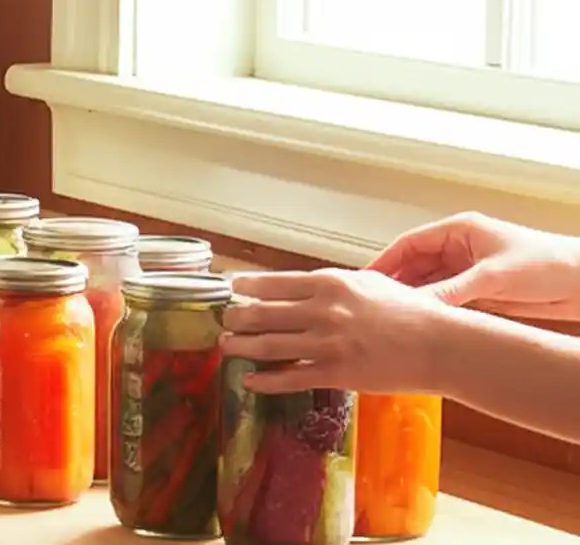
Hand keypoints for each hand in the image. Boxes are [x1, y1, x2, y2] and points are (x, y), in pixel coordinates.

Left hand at [220, 269, 449, 393]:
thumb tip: (304, 285)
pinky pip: (290, 377)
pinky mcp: (336, 373)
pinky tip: (249, 381)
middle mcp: (323, 311)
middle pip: (262, 313)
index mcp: (330, 283)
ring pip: (269, 345)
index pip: (273, 282)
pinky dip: (265, 380)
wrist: (439, 344)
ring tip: (226, 346)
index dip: (245, 286)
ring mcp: (327, 343)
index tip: (231, 288)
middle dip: (235, 317)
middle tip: (224, 320)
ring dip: (241, 346)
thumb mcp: (368, 283)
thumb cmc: (408, 311)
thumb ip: (334, 285)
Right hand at [369, 212, 579, 314]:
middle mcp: (459, 249)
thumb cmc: (548, 264)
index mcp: (459, 231)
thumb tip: (417, 306)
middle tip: (373, 306)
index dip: (384, 262)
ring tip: (391, 318)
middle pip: (413, 267)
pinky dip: (432, 312)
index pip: (408, 244)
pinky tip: (419, 325)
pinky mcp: (479, 293)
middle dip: (394, 285)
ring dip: (412, 300)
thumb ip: (452, 290)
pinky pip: (445, 302)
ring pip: (427, 286)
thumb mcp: (493, 277)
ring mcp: (467, 272)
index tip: (364, 281)